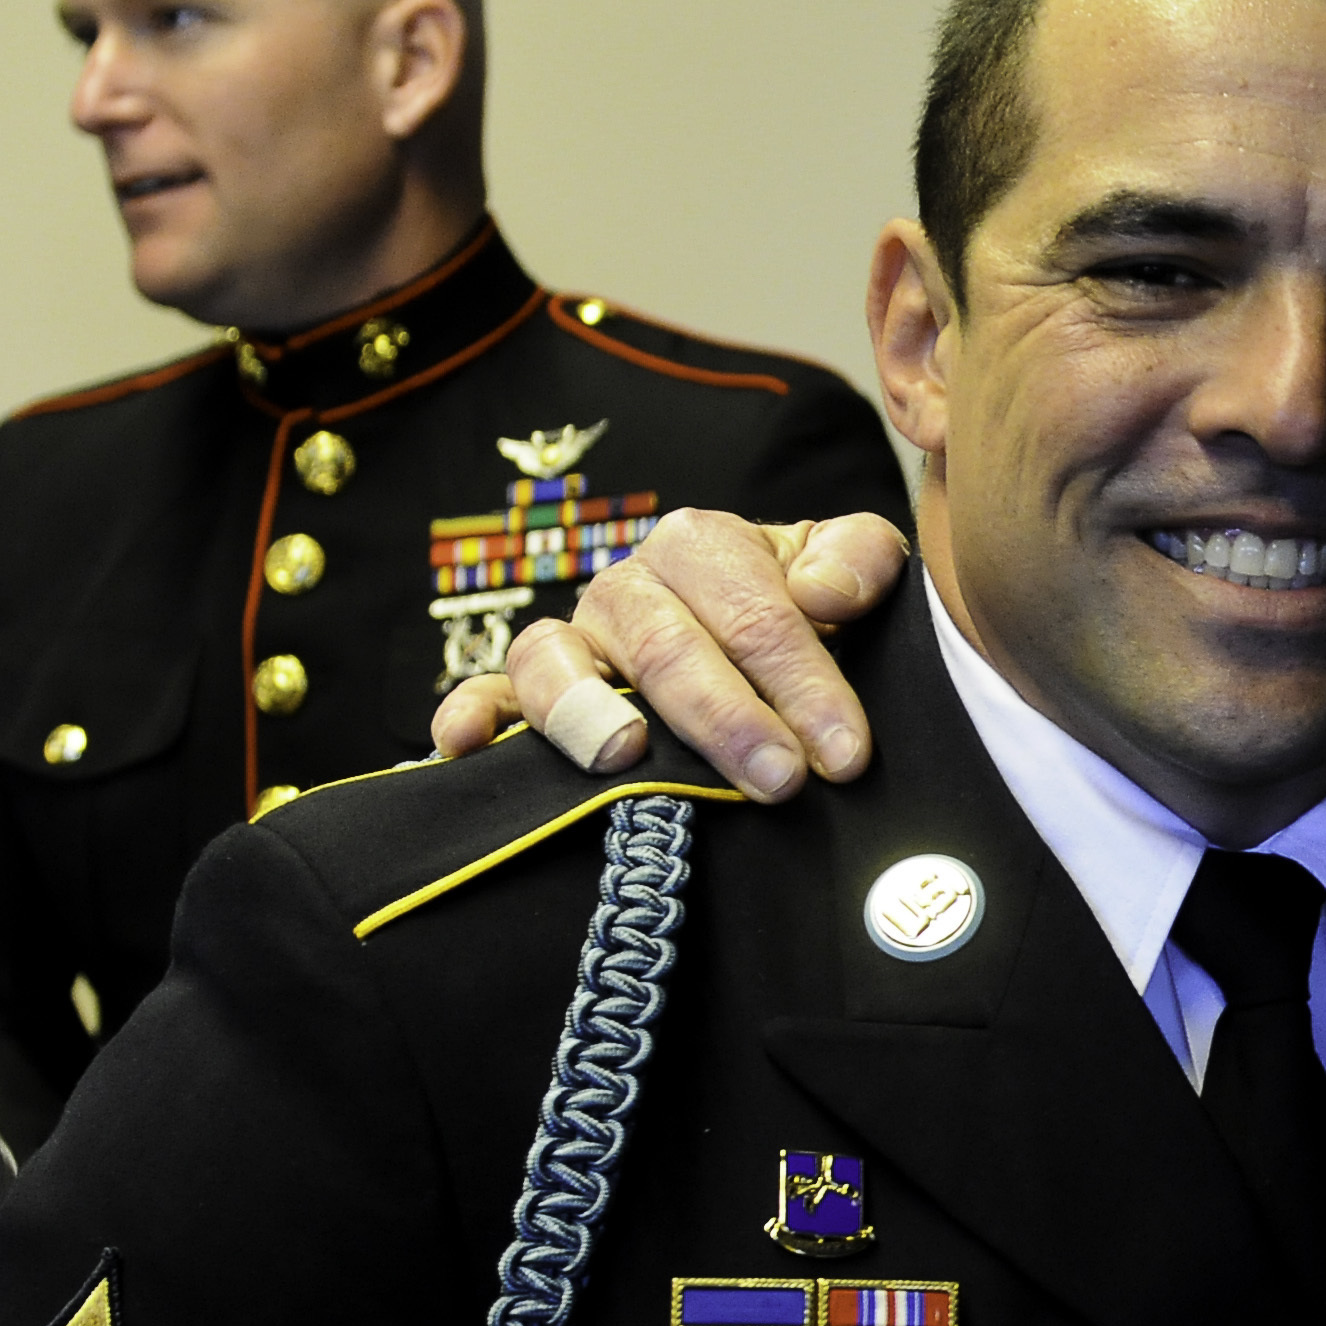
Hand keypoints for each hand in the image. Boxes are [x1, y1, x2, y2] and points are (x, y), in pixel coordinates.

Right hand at [424, 510, 911, 799]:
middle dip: (726, 718)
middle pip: (665, 646)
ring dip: (589, 711)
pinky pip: (489, 694)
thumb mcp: (855, 569)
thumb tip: (820, 592)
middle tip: (779, 780)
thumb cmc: (817, 609)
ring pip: (557, 660)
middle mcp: (629, 587)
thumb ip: (858, 559)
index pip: (754, 613)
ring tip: (630, 758)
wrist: (779, 636)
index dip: (803, 682)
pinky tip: (466, 745)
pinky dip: (471, 714)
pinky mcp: (532, 692)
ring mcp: (576, 640)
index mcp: (702, 544)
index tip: (844, 753)